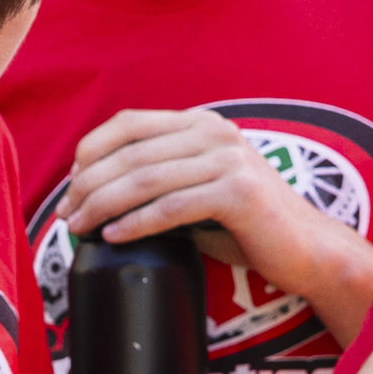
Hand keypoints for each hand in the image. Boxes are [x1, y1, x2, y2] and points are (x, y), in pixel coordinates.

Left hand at [63, 107, 372, 321]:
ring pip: (145, 179)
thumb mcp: (198, 189)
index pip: (129, 123)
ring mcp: (229, 160)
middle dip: (88, 185)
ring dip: (103, 205)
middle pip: (130, 153)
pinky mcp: (239, 193)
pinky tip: (112, 237)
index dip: (91, 151)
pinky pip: (171, 207)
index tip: (71, 185)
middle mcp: (215, 132)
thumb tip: (95, 195)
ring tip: (78, 228)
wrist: (307, 250)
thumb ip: (160, 179)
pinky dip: (136, 223)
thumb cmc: (247, 226)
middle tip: (66, 215)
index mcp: (202, 124)